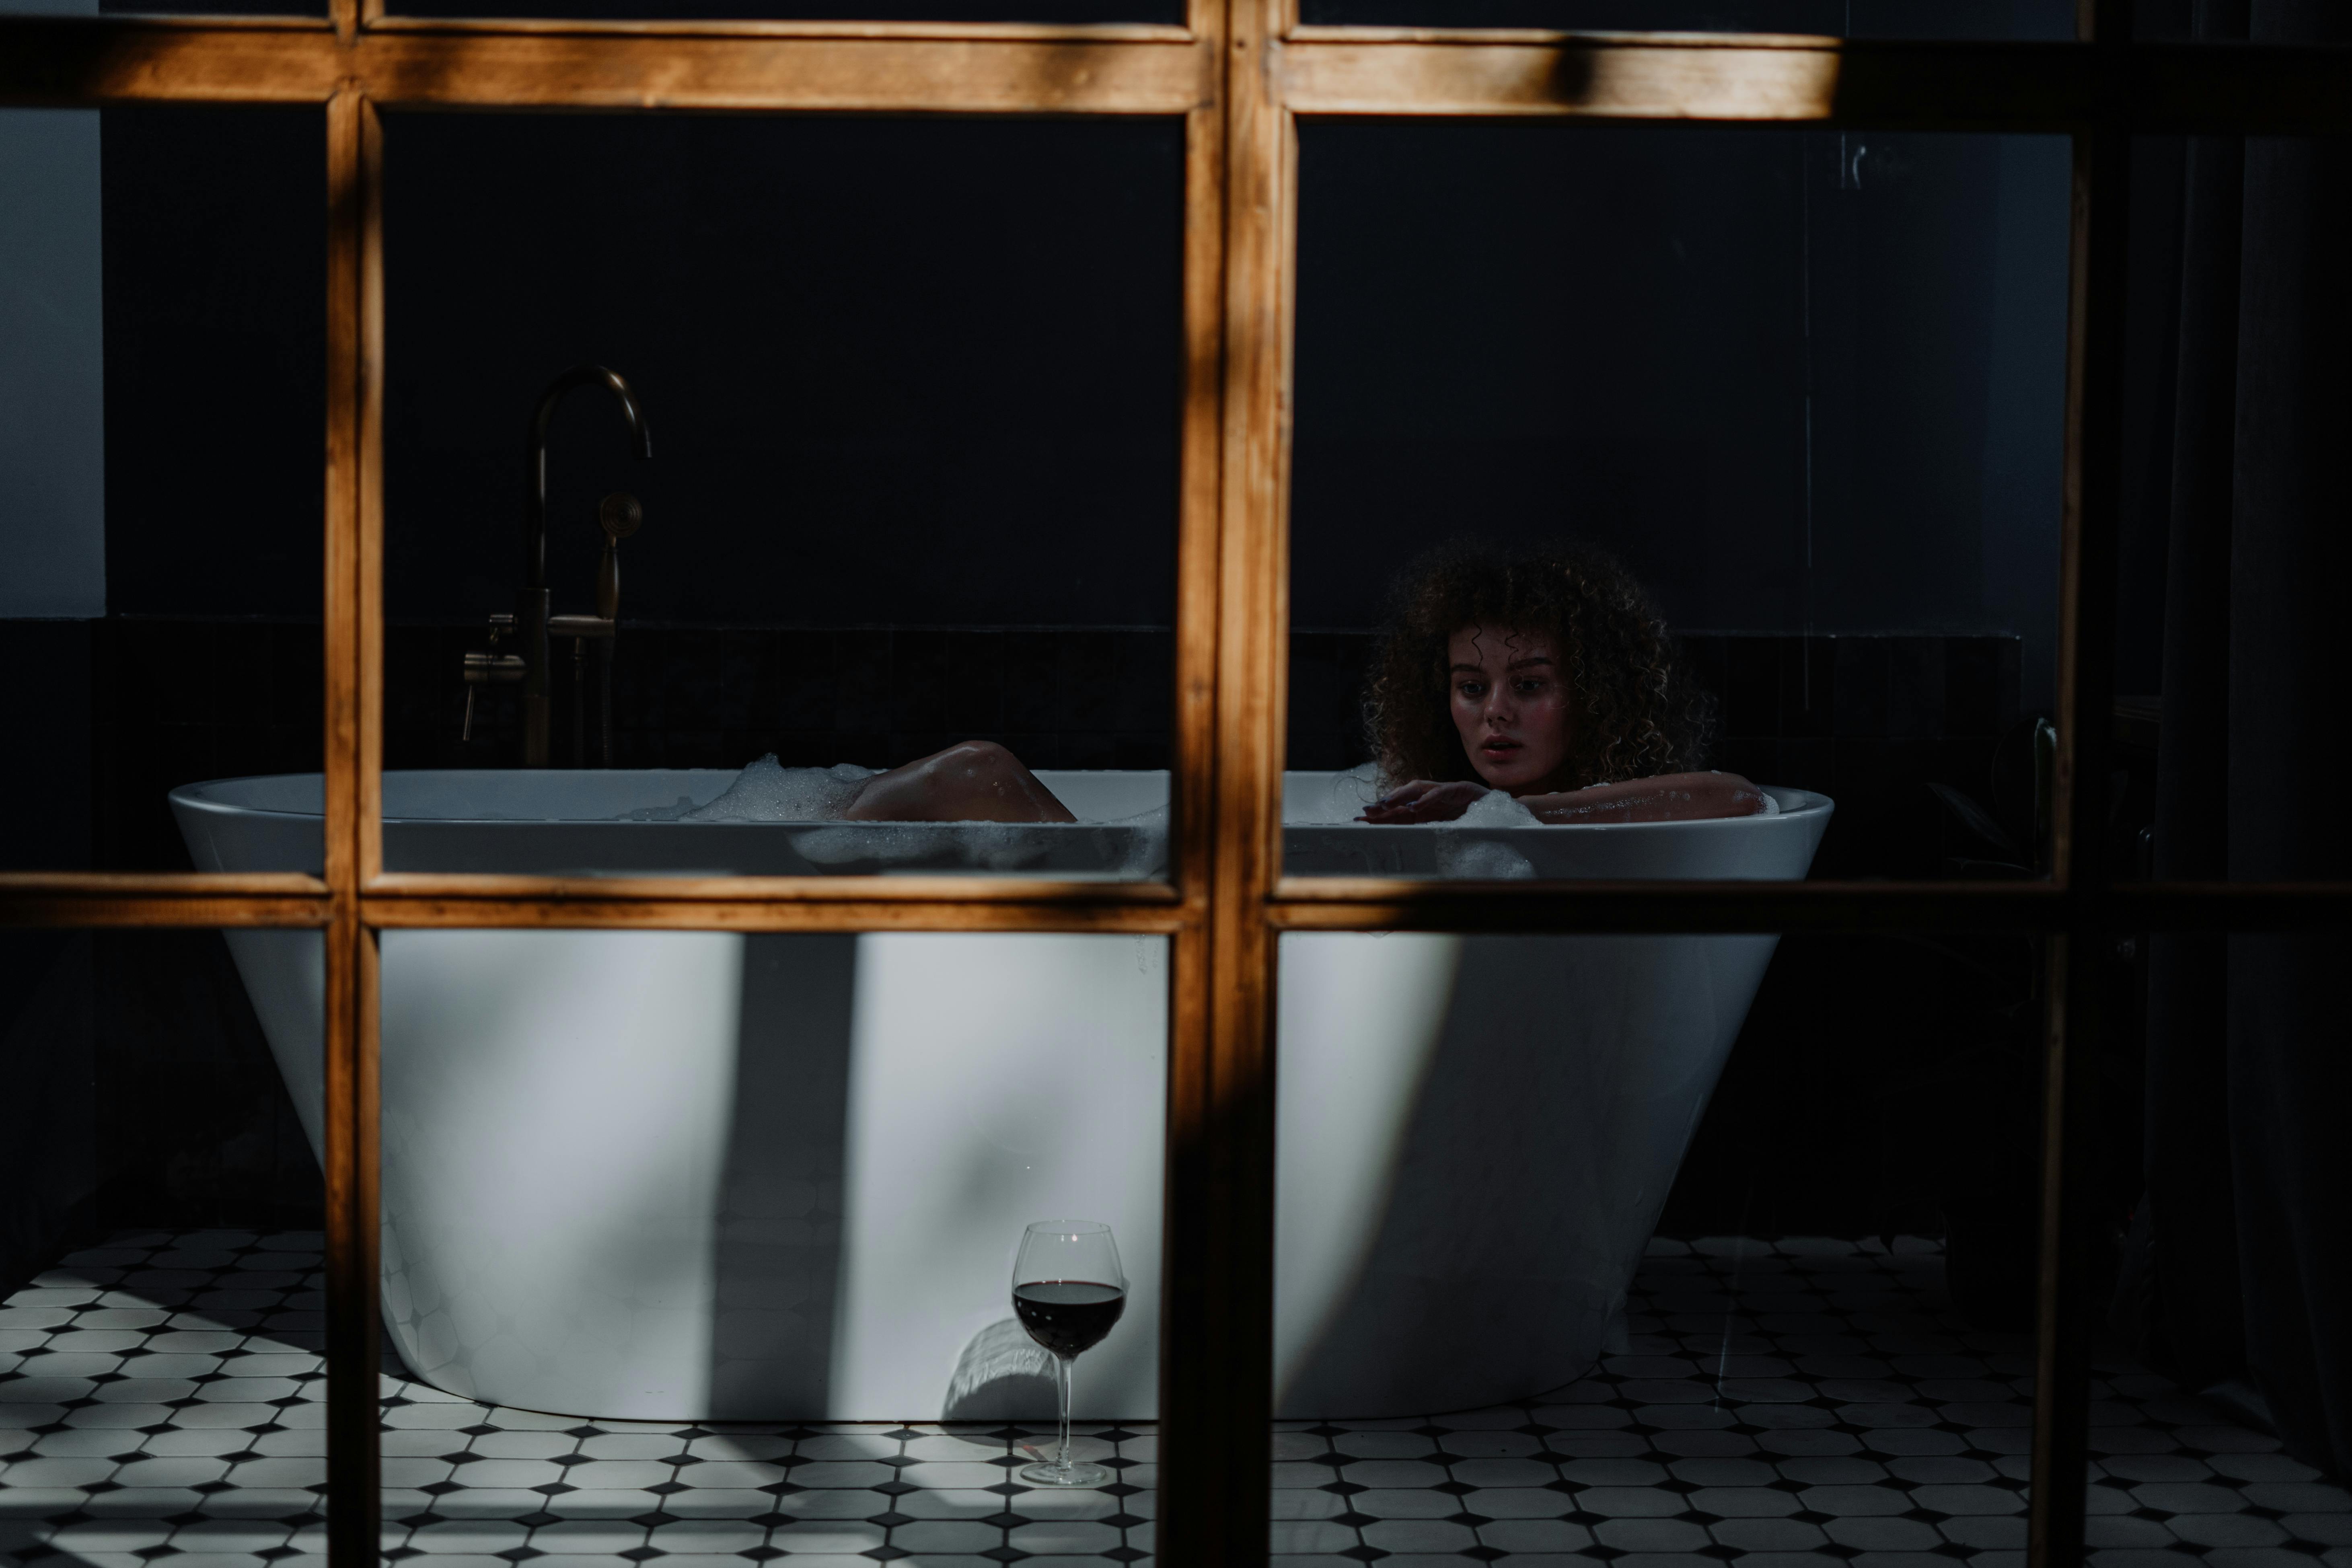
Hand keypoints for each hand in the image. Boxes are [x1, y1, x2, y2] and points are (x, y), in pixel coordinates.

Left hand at [1358, 780, 1489, 823]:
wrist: (1502, 815)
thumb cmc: (1473, 824)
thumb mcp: (1444, 833)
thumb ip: (1425, 835)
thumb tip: (1399, 846)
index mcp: (1426, 811)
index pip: (1398, 812)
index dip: (1379, 815)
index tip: (1359, 820)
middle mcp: (1431, 798)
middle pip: (1403, 799)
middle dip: (1383, 804)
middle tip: (1366, 812)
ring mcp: (1445, 792)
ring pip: (1417, 789)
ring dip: (1399, 796)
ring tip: (1384, 804)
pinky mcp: (1460, 788)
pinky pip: (1440, 792)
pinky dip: (1427, 798)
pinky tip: (1415, 805)